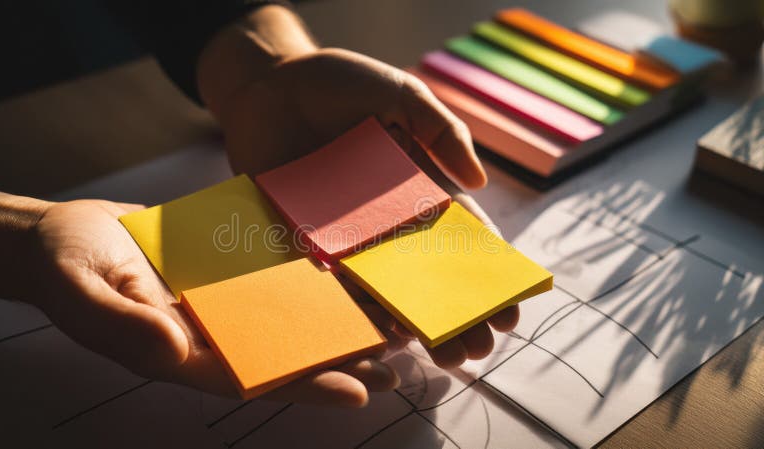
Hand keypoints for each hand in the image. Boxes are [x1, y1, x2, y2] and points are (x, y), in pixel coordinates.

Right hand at [29, 199, 396, 406]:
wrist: (58, 236)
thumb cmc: (63, 268)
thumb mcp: (84, 294)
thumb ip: (126, 323)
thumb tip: (176, 349)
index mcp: (182, 353)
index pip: (253, 377)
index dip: (305, 386)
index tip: (359, 391)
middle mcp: (209, 332)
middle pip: (283, 351)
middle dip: (338, 358)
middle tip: (397, 361)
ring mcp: (218, 301)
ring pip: (285, 315)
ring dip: (333, 319)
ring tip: (387, 320)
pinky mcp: (220, 269)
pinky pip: (269, 273)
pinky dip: (305, 274)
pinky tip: (344, 269)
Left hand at [206, 47, 517, 368]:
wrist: (268, 84)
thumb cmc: (340, 83)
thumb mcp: (400, 92)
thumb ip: (441, 129)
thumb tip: (479, 182)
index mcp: (417, 187)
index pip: (459, 237)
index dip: (486, 272)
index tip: (510, 307)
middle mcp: (386, 219)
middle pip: (428, 273)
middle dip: (457, 311)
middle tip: (480, 349)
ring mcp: (346, 235)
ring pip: (386, 288)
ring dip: (415, 323)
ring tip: (444, 357)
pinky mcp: (304, 241)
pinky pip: (332, 283)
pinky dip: (357, 310)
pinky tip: (384, 337)